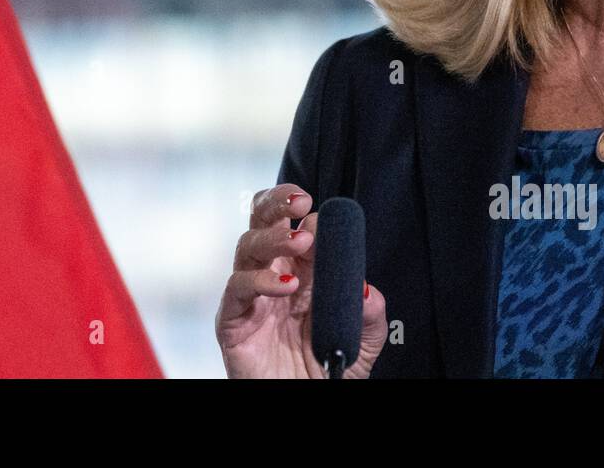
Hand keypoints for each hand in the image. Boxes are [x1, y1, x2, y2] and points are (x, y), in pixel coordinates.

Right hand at [215, 184, 387, 377]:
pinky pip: (237, 288)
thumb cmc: (328, 369)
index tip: (329, 220)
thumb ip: (370, 312)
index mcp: (302, 270)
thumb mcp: (363, 340)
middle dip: (278, 201)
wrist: (307, 404)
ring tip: (301, 242)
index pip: (297, 224)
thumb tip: (365, 289)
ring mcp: (251, 295)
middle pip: (262, 221)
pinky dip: (259, 281)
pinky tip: (286, 286)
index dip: (311, 216)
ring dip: (273, 238)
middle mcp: (273, 275)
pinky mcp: (232, 320)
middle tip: (301, 200)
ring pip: (247, 246)